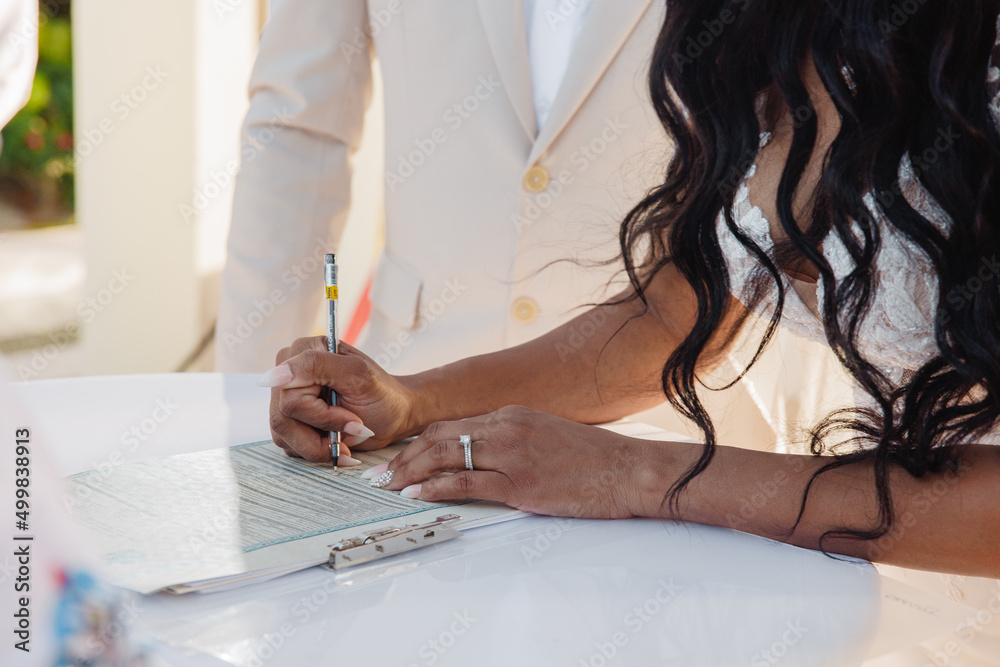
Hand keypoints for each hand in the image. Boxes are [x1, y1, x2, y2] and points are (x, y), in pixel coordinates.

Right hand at [263, 337, 416, 461]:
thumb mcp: (358, 375)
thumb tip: (274, 375)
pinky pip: (288, 444)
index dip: (321, 414)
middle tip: (354, 429)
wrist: (394, 415)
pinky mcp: (289, 420)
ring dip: (318, 446)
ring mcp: (285, 398)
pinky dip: (316, 450)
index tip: (353, 420)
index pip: (289, 391)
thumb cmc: (383, 394)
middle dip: (321, 433)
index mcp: (304, 350)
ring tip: (347, 438)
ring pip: (283, 434)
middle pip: (282, 416)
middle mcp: (289, 372)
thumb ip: (316, 366)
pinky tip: (337, 443)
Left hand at [367, 406, 652, 518]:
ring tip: (389, 487)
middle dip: (404, 457)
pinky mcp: (520, 483)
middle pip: (440, 437)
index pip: (451, 426)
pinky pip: (468, 483)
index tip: (399, 458)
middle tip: (380, 475)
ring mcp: (512, 454)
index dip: (419, 443)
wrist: (628, 469)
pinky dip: (437, 488)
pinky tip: (419, 496)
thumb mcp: (547, 436)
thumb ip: (513, 440)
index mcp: (512, 415)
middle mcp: (506, 427)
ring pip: (446, 457)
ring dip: (411, 472)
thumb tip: (483, 457)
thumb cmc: (593, 459)